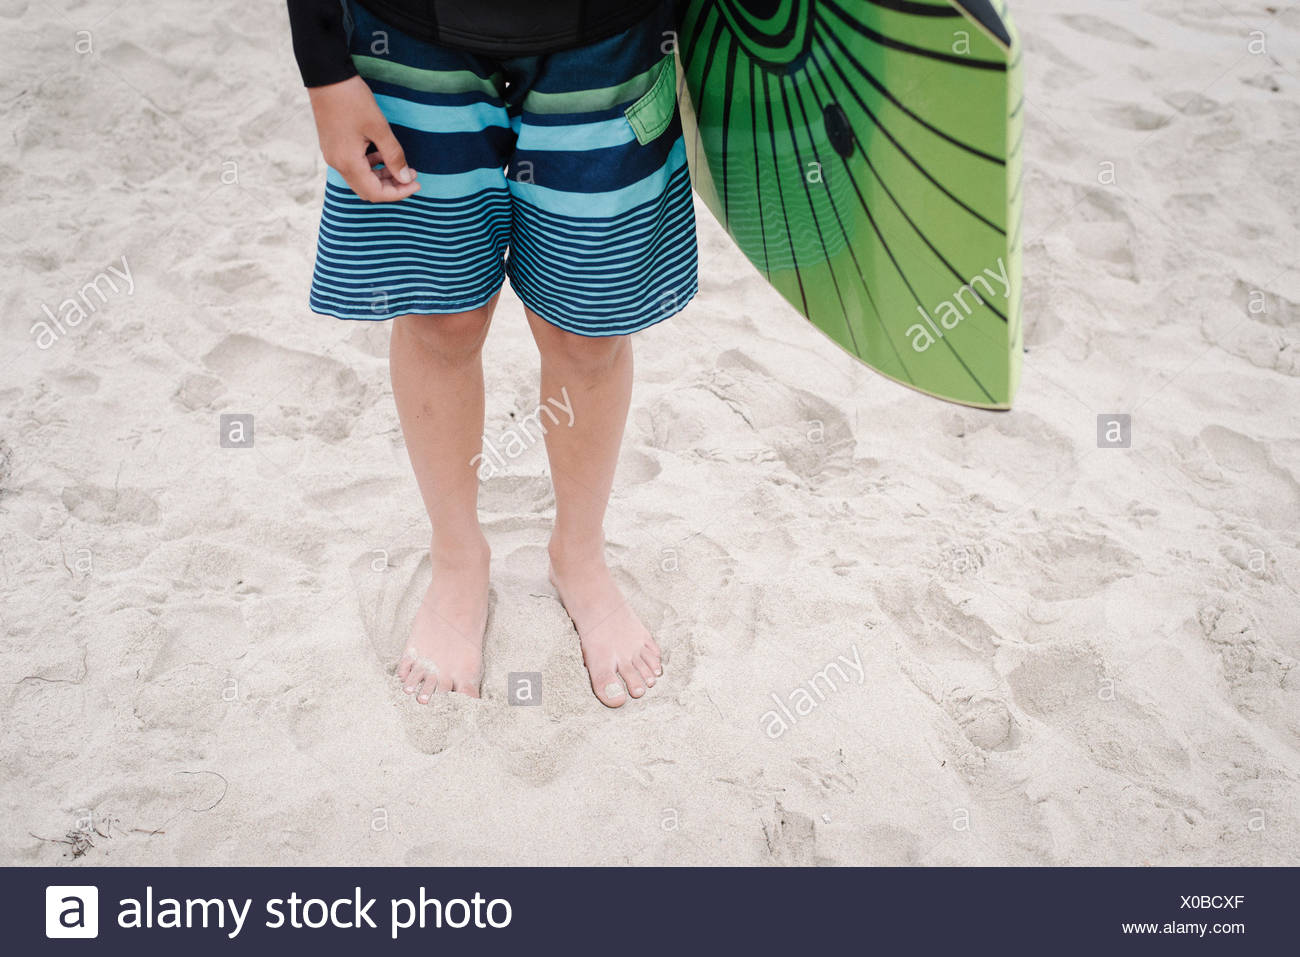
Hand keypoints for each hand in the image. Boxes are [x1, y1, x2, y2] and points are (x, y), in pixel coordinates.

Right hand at [307, 75, 418, 201]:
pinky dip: (370, 165)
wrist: (326, 76)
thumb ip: (393, 155)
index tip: (416, 183)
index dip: (398, 192)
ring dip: (381, 176)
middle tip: (411, 175)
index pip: (375, 193)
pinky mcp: (333, 147)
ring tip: (401, 164)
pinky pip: (354, 166)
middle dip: (391, 187)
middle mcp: (337, 163)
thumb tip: (405, 177)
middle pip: (367, 190)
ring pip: (360, 178)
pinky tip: (382, 153)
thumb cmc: (352, 99)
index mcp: (348, 162)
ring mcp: (333, 155)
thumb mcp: (379, 128)